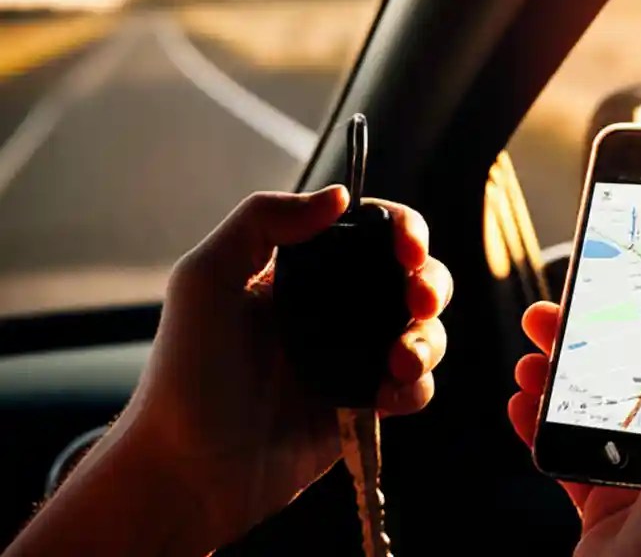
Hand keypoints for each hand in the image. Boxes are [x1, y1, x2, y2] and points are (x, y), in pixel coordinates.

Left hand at [7, 187, 451, 556]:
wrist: (189, 471)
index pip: (369, 234)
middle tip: (419, 301)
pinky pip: (415, 388)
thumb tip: (340, 195)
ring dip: (428, 340)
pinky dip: (416, 388)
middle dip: (431, 283)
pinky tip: (389, 397)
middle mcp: (332, 312)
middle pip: (412, 279)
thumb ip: (261, 220)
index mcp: (300, 274)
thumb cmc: (184, 375)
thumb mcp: (204, 279)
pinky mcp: (363, 408)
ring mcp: (351, 360)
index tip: (407, 247)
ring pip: (424, 332)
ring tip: (401, 361)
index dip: (402, 231)